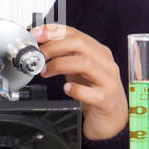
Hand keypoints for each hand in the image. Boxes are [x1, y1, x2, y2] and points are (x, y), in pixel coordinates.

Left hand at [32, 23, 127, 140]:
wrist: (113, 116)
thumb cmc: (95, 90)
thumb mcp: (79, 69)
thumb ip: (65, 56)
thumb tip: (42, 46)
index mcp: (98, 52)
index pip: (75, 33)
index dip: (53, 32)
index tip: (36, 34)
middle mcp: (105, 63)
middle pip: (80, 44)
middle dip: (54, 46)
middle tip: (40, 55)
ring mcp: (108, 81)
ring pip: (85, 63)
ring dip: (60, 64)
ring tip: (46, 72)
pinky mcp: (106, 100)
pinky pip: (92, 93)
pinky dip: (76, 89)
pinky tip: (67, 89)